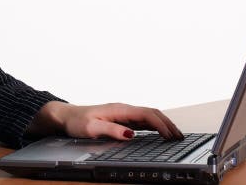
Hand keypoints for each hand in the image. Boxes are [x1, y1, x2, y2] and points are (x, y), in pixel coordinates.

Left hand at [27, 101, 183, 140]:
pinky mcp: (122, 119)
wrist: (66, 116)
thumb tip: (130, 134)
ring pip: (149, 116)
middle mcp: (123, 109)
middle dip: (167, 123)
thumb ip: (111, 130)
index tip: (170, 135)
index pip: (146, 114)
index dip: (160, 124)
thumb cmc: (76, 121)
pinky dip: (155, 126)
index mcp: (119, 109)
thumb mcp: (91, 128)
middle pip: (152, 113)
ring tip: (175, 136)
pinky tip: (160, 133)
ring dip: (163, 124)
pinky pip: (143, 121)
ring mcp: (123, 113)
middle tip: (179, 136)